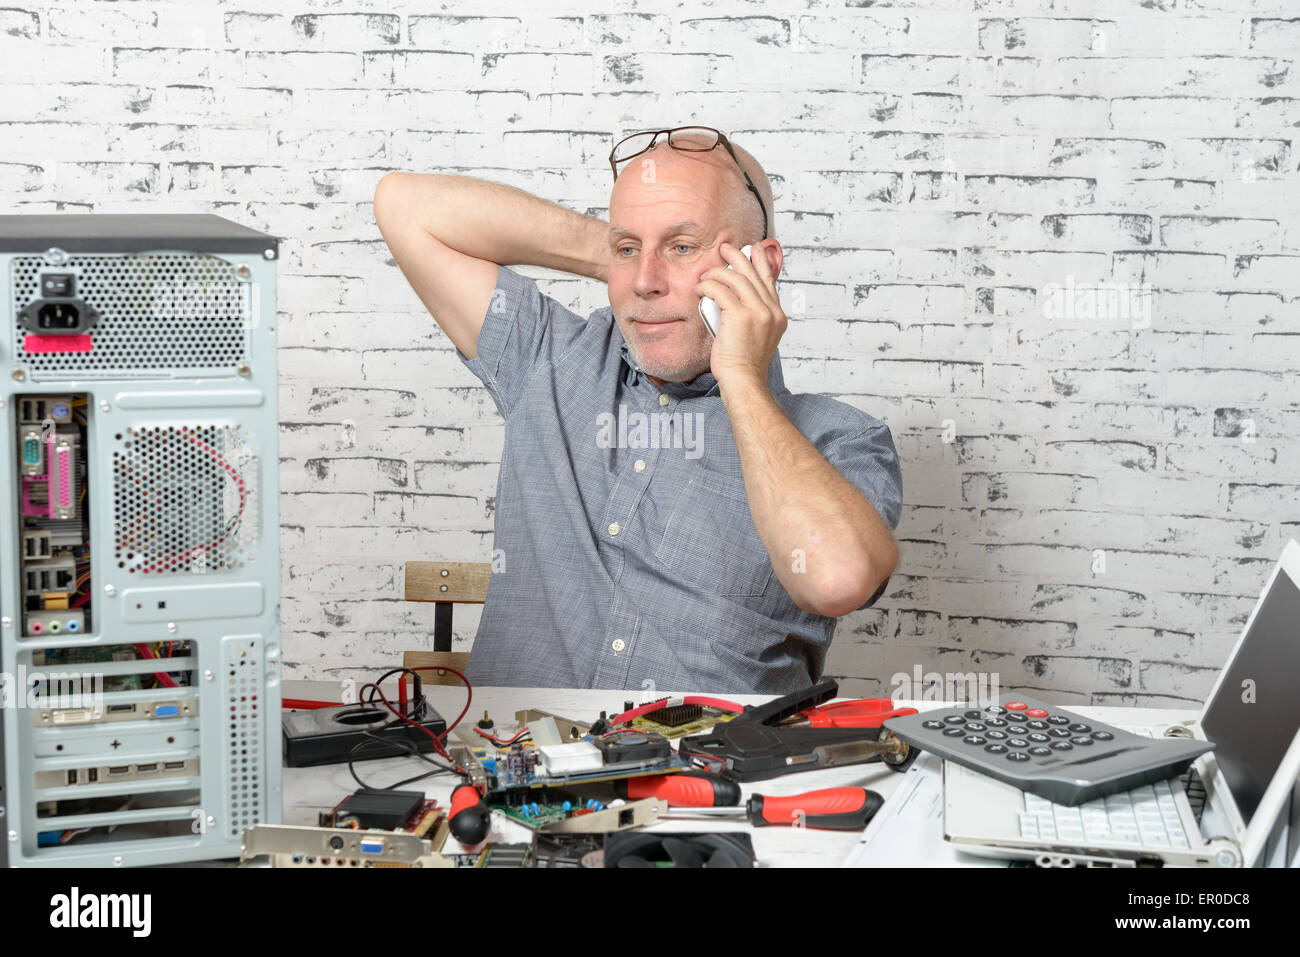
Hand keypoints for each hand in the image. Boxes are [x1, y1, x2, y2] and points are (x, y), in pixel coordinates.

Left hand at [694, 241, 786, 386]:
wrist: (744, 380)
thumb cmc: (744, 364)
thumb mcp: (757, 337)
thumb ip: (752, 317)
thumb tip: (735, 302)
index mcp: (777, 315)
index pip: (769, 280)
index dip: (760, 262)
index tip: (752, 249)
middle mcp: (771, 311)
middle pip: (753, 273)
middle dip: (737, 257)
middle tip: (724, 248)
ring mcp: (758, 312)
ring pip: (736, 279)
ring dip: (717, 273)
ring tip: (705, 275)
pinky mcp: (741, 316)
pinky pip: (721, 291)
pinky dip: (708, 286)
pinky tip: (700, 288)